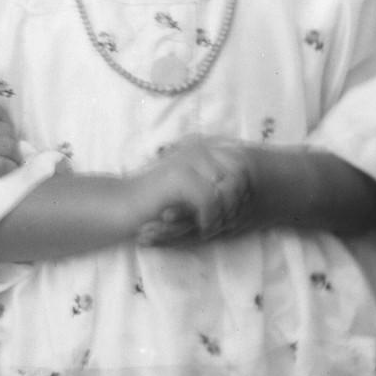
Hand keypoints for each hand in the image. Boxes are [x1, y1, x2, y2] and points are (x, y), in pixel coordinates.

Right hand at [0, 101, 19, 216]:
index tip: (1, 134)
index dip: (3, 122)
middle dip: (9, 142)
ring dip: (11, 157)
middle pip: (4, 129)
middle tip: (5, 155)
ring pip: (7, 147)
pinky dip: (8, 171)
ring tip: (7, 168)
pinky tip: (3, 177)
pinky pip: (1, 168)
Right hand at [134, 136, 257, 245]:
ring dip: (225, 215)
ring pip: (228, 191)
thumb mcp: (195, 190)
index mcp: (204, 148)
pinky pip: (211, 200)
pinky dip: (210, 219)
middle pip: (240, 180)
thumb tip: (250, 194)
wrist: (124, 205)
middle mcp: (198, 149)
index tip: (232, 215)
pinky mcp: (179, 177)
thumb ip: (220, 184)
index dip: (243, 195)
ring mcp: (188, 160)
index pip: (243, 169)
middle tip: (223, 226)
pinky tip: (201, 228)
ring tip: (212, 227)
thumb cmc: (161, 202)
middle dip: (236, 207)